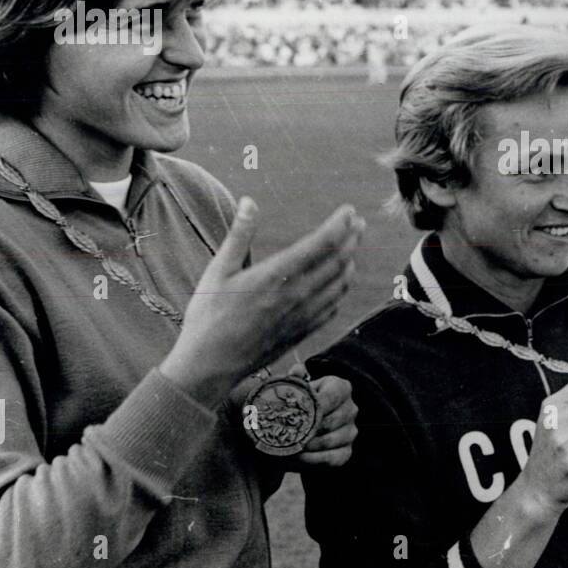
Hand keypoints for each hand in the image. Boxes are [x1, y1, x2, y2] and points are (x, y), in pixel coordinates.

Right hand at [160, 197, 362, 399]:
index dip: (340, 224)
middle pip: (338, 261)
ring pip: (340, 285)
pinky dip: (341, 289)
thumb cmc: (208, 315)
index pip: (321, 244)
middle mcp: (295, 295)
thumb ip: (239, 235)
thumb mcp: (218, 270)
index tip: (349, 210)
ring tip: (353, 247)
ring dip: (350, 262)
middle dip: (352, 238)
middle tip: (359, 223)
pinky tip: (340, 282)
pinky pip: (332, 307)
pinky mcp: (302, 332)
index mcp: (276, 275)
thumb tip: (250, 202)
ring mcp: (302, 316)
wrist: (210, 365)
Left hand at [286, 365, 357, 468]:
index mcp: (341, 388)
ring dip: (309, 446)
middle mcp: (351, 409)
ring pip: (331, 441)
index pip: (333, 395)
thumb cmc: (299, 403)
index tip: (299, 413)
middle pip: (331, 421)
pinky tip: (299, 457)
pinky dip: (314, 460)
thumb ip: (295, 378)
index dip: (316, 405)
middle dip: (310, 429)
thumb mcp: (296, 388)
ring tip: (291, 446)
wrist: (301, 426)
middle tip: (290, 433)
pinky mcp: (346, 452)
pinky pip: (332, 459)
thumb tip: (296, 371)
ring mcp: (351, 432)